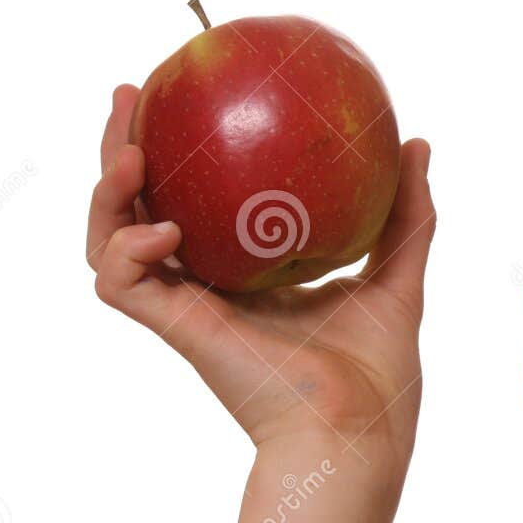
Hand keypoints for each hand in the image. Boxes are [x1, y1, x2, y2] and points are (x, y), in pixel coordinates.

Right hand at [87, 83, 435, 462]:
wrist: (358, 430)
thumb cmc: (378, 374)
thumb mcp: (397, 277)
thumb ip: (407, 215)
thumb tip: (417, 143)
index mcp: (250, 276)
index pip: (199, 200)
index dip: (182, 150)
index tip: (185, 95)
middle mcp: (209, 288)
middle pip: (140, 207)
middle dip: (120, 149)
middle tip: (129, 92)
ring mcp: (188, 309)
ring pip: (110, 240)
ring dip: (105, 192)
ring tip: (128, 151)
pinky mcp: (177, 331)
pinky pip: (122, 283)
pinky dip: (128, 250)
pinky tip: (164, 228)